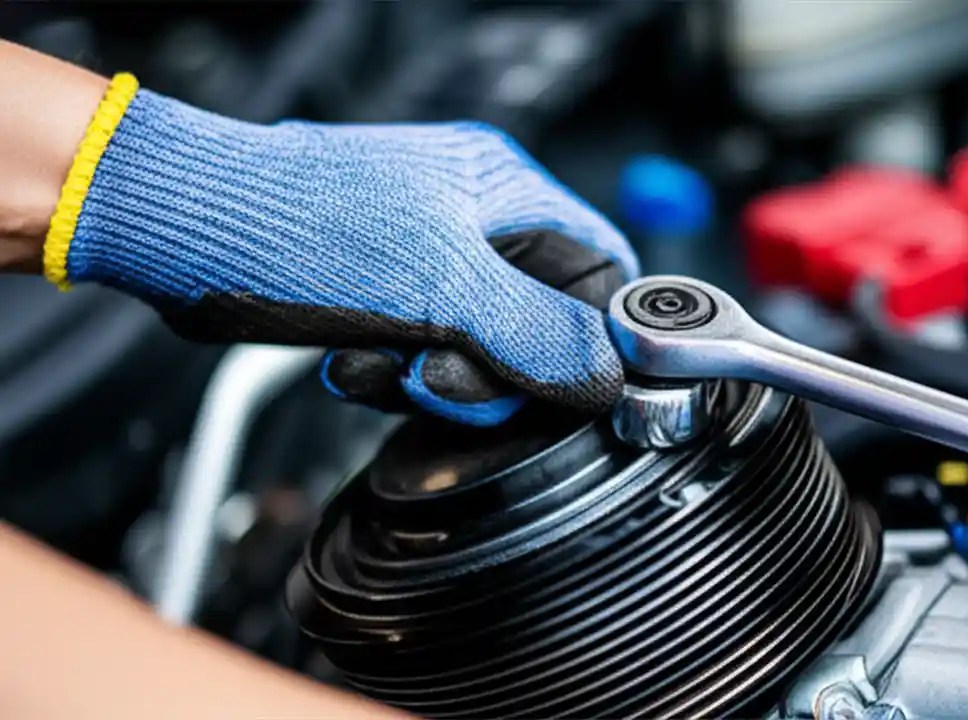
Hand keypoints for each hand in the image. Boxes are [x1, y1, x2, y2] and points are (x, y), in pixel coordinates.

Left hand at [47, 78, 637, 424]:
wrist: (183, 233)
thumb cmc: (300, 228)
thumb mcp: (441, 288)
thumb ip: (535, 334)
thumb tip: (608, 375)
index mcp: (505, 191)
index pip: (600, 267)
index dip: (601, 333)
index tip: (582, 385)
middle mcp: (475, 222)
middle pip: (541, 326)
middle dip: (492, 373)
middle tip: (442, 377)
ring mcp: (429, 261)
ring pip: (480, 355)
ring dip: (433, 379)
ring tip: (379, 361)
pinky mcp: (386, 298)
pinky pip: (425, 359)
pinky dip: (392, 374)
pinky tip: (352, 361)